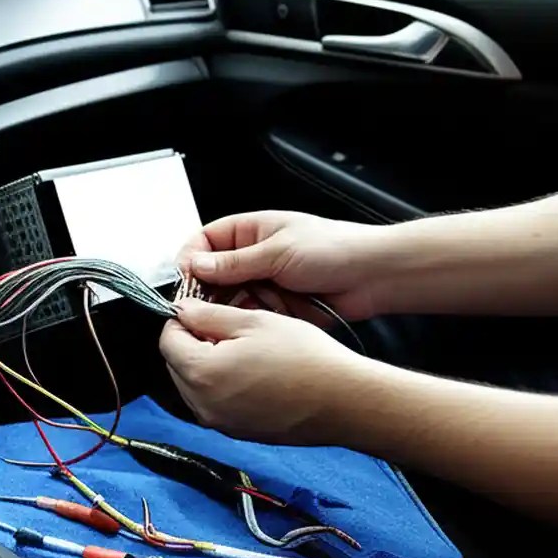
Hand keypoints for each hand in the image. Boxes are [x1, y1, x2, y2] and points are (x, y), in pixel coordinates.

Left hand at [159, 299, 366, 444]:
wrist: (344, 401)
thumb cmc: (305, 359)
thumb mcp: (253, 322)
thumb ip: (209, 315)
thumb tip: (182, 310)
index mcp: (201, 373)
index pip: (167, 340)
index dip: (180, 319)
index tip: (198, 309)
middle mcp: (203, 404)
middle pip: (176, 365)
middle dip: (191, 342)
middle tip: (221, 325)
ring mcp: (219, 423)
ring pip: (193, 386)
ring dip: (205, 364)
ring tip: (240, 348)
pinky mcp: (236, 432)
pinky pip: (213, 404)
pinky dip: (221, 385)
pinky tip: (250, 372)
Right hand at [177, 211, 390, 320]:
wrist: (373, 277)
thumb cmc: (334, 249)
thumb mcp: (277, 251)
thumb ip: (234, 262)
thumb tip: (196, 265)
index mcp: (251, 231)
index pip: (206, 240)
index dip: (191, 257)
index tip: (184, 277)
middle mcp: (253, 256)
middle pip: (212, 272)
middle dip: (203, 288)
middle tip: (196, 305)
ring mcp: (263, 283)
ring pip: (227, 298)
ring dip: (222, 307)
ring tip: (217, 318)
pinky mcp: (274, 308)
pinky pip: (247, 315)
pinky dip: (241, 321)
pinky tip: (239, 327)